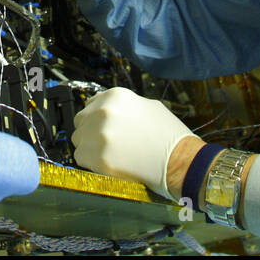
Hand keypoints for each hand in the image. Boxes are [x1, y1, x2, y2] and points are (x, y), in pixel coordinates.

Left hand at [72, 87, 196, 199]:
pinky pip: (80, 158)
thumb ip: (122, 107)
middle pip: (80, 122)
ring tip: (110, 154)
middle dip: (90, 132)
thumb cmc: (168, 135)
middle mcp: (103, 112)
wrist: (181, 160)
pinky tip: (108, 163)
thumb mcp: (147, 106)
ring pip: (78, 140)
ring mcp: (99, 135)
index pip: (90, 104)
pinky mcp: (98, 158)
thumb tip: (107, 110)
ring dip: (89, 147)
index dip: (96, 118)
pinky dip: (91, 162)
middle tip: (106, 143)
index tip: (101, 127)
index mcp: (115, 96)